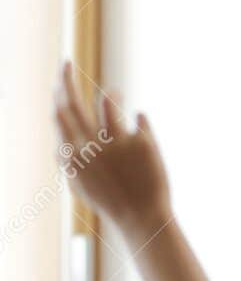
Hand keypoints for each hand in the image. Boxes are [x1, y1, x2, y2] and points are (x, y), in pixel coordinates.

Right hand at [53, 61, 173, 238]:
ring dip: (111, 94)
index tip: (59, 79)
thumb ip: (67, 159)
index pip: (60, 114)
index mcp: (73, 155)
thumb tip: (58, 137)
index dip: (58, 93)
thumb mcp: (80, 183)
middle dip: (66, 78)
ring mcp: (117, 142)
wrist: (142, 219)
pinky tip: (140, 119)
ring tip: (114, 94)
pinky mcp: (143, 143)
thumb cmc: (110, 201)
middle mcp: (91, 145)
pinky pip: (140, 119)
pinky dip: (140, 117)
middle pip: (74, 103)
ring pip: (108, 100)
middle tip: (65, 61)